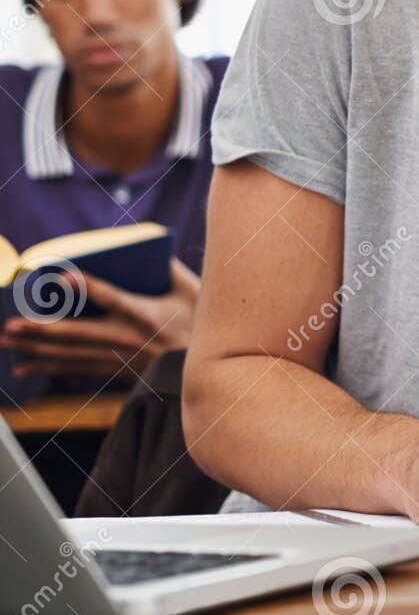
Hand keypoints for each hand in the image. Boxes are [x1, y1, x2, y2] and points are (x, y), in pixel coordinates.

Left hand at [5, 258, 200, 379]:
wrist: (203, 367)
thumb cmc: (198, 323)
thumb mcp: (191, 292)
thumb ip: (170, 268)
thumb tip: (151, 245)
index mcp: (146, 315)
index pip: (112, 298)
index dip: (88, 287)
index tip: (62, 277)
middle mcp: (127, 338)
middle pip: (77, 334)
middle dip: (41, 329)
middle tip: (11, 324)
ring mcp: (116, 357)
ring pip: (69, 354)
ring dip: (34, 348)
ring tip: (7, 341)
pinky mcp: (113, 369)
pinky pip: (74, 369)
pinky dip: (47, 368)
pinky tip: (22, 369)